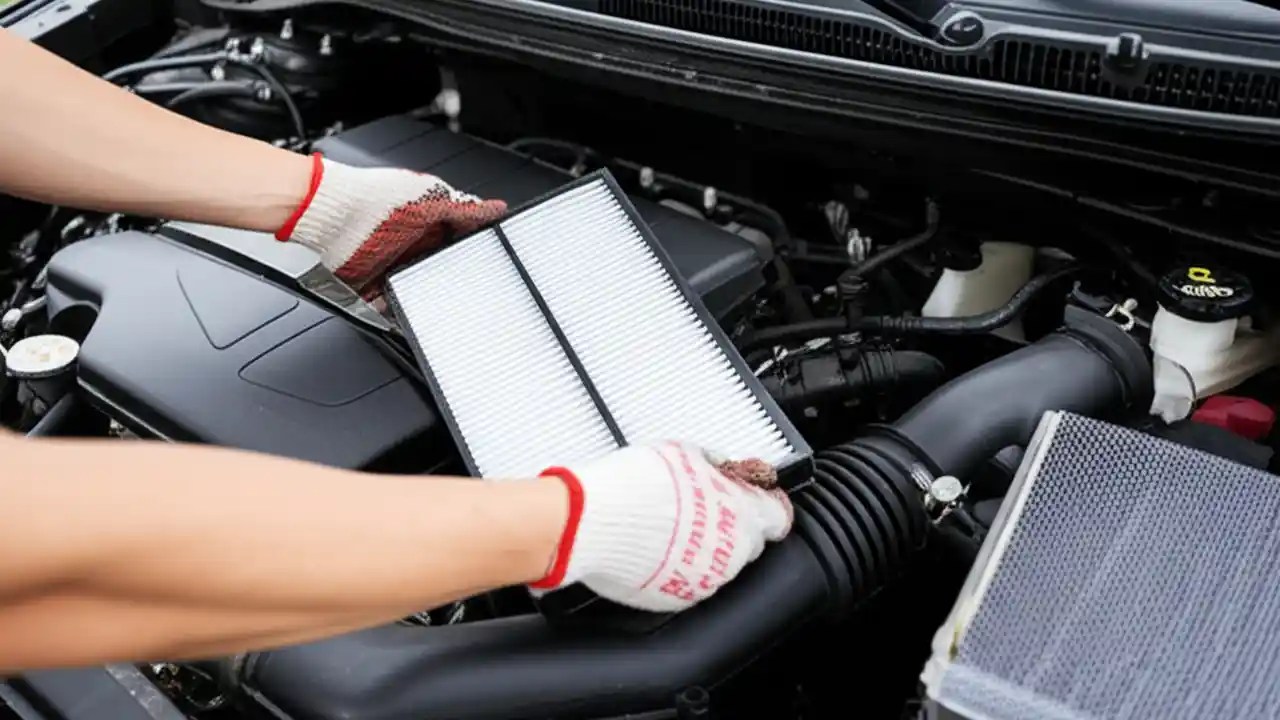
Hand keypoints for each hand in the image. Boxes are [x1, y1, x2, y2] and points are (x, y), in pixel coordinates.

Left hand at [274, 153, 506, 299]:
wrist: (332, 214)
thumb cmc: (375, 196)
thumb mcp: (430, 196)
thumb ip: (465, 208)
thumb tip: (496, 209)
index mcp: (429, 223)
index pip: (460, 241)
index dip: (475, 252)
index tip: (492, 262)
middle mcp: (412, 246)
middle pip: (441, 271)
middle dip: (455, 283)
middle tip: (471, 291)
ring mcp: (393, 268)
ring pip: (420, 291)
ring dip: (429, 300)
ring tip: (445, 310)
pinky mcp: (373, 287)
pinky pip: (392, 307)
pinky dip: (400, 313)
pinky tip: (412, 318)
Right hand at [531, 441, 793, 611]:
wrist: (589, 522)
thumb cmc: (633, 485)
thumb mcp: (684, 452)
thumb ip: (716, 464)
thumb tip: (725, 468)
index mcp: (741, 515)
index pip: (778, 516)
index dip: (765, 504)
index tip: (753, 498)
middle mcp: (730, 554)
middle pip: (748, 541)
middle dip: (732, 525)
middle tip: (701, 508)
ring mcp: (703, 581)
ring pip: (718, 564)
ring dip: (704, 547)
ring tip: (669, 526)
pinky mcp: (675, 599)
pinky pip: (688, 582)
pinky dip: (678, 567)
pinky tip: (655, 546)